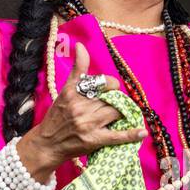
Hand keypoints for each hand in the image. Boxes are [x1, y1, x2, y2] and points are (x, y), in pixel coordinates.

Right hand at [22, 44, 147, 173]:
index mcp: (74, 92)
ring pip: (116, 112)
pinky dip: (131, 134)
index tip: (109, 90)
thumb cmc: (57, 116)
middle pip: (111, 98)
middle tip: (112, 105)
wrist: (47, 144)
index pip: (103, 82)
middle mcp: (81, 107)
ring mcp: (88, 124)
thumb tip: (81, 45)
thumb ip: (77, 68)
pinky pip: (117, 136)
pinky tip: (142, 133)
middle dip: (115, 101)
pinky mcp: (94, 140)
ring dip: (121, 114)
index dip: (111, 85)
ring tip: (118, 115)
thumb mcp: (65, 90)